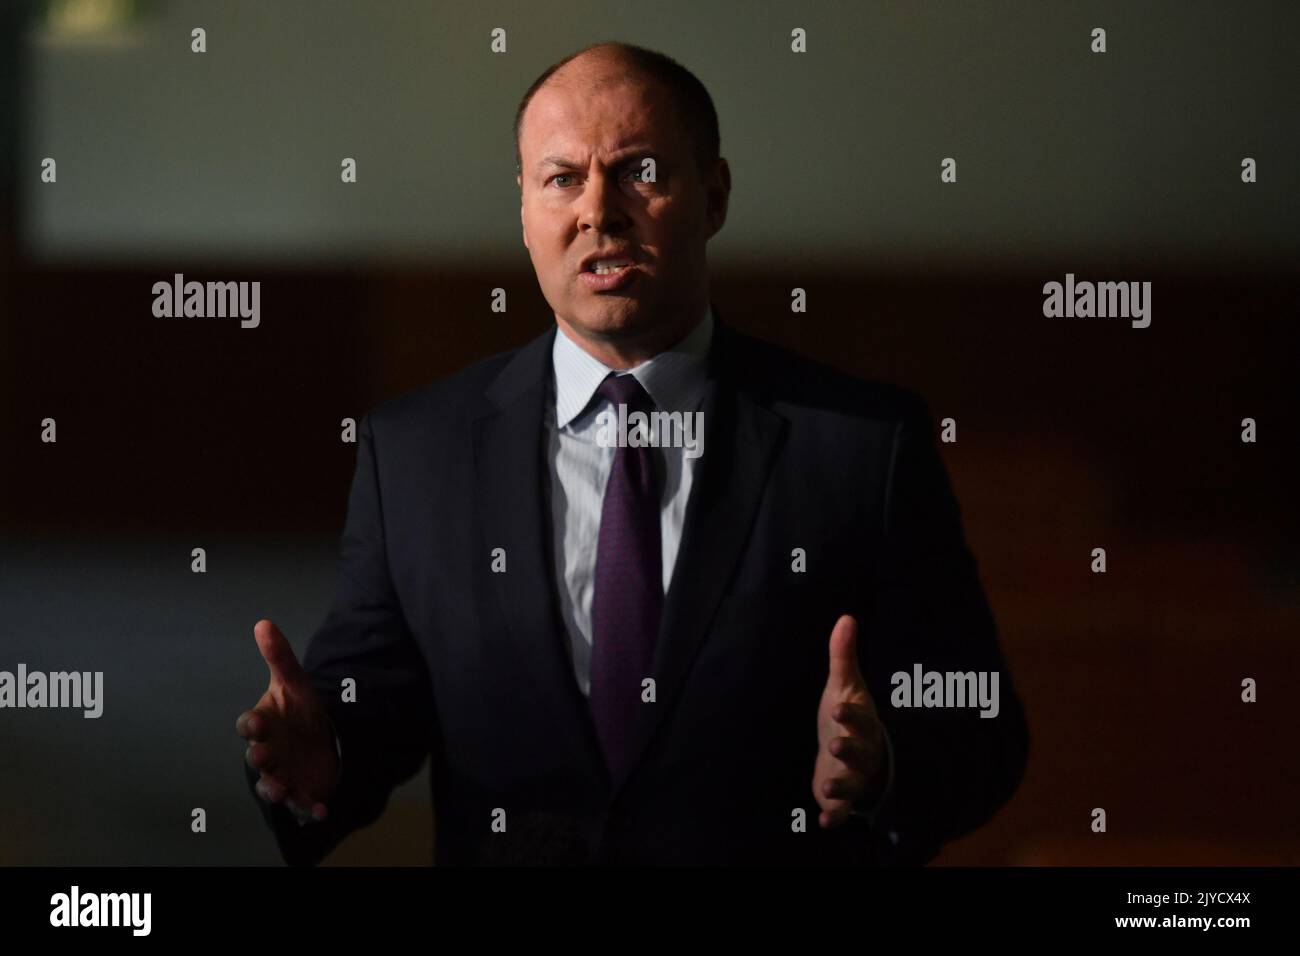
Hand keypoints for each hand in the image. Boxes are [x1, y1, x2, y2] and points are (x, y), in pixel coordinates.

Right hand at [236, 620, 339, 823]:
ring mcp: (282, 773)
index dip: (250, 724)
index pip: (249, 724)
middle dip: (257, 758)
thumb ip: (279, 656)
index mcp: (264, 725)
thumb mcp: (294, 682)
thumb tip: (263, 623)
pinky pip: (301, 804)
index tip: (255, 723)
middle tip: (260, 755)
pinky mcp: (300, 791)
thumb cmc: (298, 710)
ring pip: (271, 786)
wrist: (318, 739)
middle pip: (256, 758)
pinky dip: (309, 810)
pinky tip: (322, 811)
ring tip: (279, 789)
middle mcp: (268, 752)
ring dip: (273, 789)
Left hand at [813, 614, 885, 828]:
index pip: (858, 718)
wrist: (857, 752)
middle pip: (858, 751)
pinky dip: (834, 816)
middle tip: (833, 745)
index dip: (850, 714)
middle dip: (848, 749)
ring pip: (850, 783)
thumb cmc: (849, 716)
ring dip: (839, 786)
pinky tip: (823, 822)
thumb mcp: (845, 687)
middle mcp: (860, 750)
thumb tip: (846, 616)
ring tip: (825, 788)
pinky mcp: (842, 797)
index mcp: (861, 722)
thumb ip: (843, 655)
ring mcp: (852, 775)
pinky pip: (841, 810)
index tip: (837, 708)